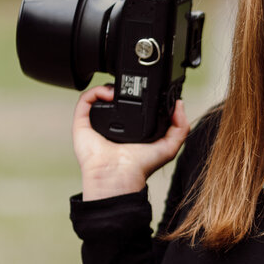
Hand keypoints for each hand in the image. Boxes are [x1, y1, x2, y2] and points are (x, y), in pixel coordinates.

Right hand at [72, 85, 190, 199]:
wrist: (119, 175)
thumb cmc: (139, 167)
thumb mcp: (169, 146)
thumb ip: (180, 127)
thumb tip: (180, 105)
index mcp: (130, 130)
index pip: (132, 106)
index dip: (138, 95)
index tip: (146, 89)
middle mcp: (112, 126)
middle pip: (113, 99)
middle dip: (121, 89)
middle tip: (130, 87)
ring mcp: (96, 124)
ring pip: (98, 97)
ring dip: (108, 88)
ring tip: (118, 90)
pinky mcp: (83, 124)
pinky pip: (85, 100)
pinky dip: (95, 91)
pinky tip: (108, 94)